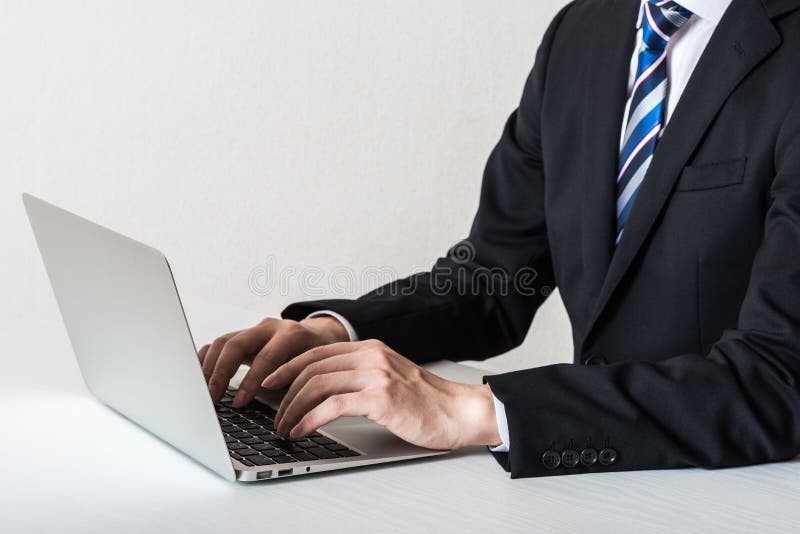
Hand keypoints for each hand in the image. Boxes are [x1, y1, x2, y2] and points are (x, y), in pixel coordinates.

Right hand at [198, 316, 348, 405]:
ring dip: (209, 368)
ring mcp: (254, 330)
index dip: (251, 381)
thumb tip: (287, 415)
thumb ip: (302, 384)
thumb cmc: (321, 356)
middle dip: (221, 373)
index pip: (266, 357)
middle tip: (213, 399)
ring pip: (223, 342)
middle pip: (236, 344)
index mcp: (292, 334)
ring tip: (203, 393)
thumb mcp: (318, 369)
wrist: (321, 336)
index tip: (239, 404)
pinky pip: (218, 344)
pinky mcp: (243, 335)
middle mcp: (270, 328)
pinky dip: (206, 360)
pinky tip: (199, 377)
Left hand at [263, 339, 501, 449]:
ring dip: (293, 408)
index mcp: (371, 348)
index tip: (270, 382)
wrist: (459, 412)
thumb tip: (323, 391)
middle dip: (285, 392)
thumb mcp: (389, 378)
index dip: (289, 367)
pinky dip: (310, 419)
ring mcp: (376, 375)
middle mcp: (371, 356)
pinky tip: (301, 430)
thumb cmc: (426, 402)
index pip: (318, 352)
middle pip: (312, 368)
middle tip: (275, 414)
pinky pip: (332, 405)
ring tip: (284, 427)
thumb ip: (361, 376)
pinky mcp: (381, 397)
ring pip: (317, 385)